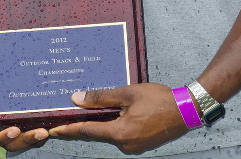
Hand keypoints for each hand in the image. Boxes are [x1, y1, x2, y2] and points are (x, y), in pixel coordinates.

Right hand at [0, 72, 50, 151]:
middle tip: (39, 132)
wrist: (1, 80)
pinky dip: (44, 132)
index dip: (2, 137)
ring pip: (25, 141)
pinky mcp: (29, 126)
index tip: (14, 130)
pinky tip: (54, 125)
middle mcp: (2, 131)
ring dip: (35, 138)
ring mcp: (17, 129)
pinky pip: (36, 136)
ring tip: (46, 130)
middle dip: (25, 140)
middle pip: (12, 144)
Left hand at [49, 83, 189, 154]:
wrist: (187, 110)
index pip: (87, 131)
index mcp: (120, 132)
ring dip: (102, 124)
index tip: (53, 130)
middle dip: (83, 126)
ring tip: (93, 112)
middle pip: (97, 134)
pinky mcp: (141, 146)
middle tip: (66, 120)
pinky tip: (115, 116)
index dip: (68, 129)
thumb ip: (101, 97)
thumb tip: (77, 99)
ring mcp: (134, 147)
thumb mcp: (128, 93)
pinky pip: (122, 136)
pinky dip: (115, 127)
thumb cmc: (160, 100)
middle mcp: (125, 145)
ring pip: (111, 134)